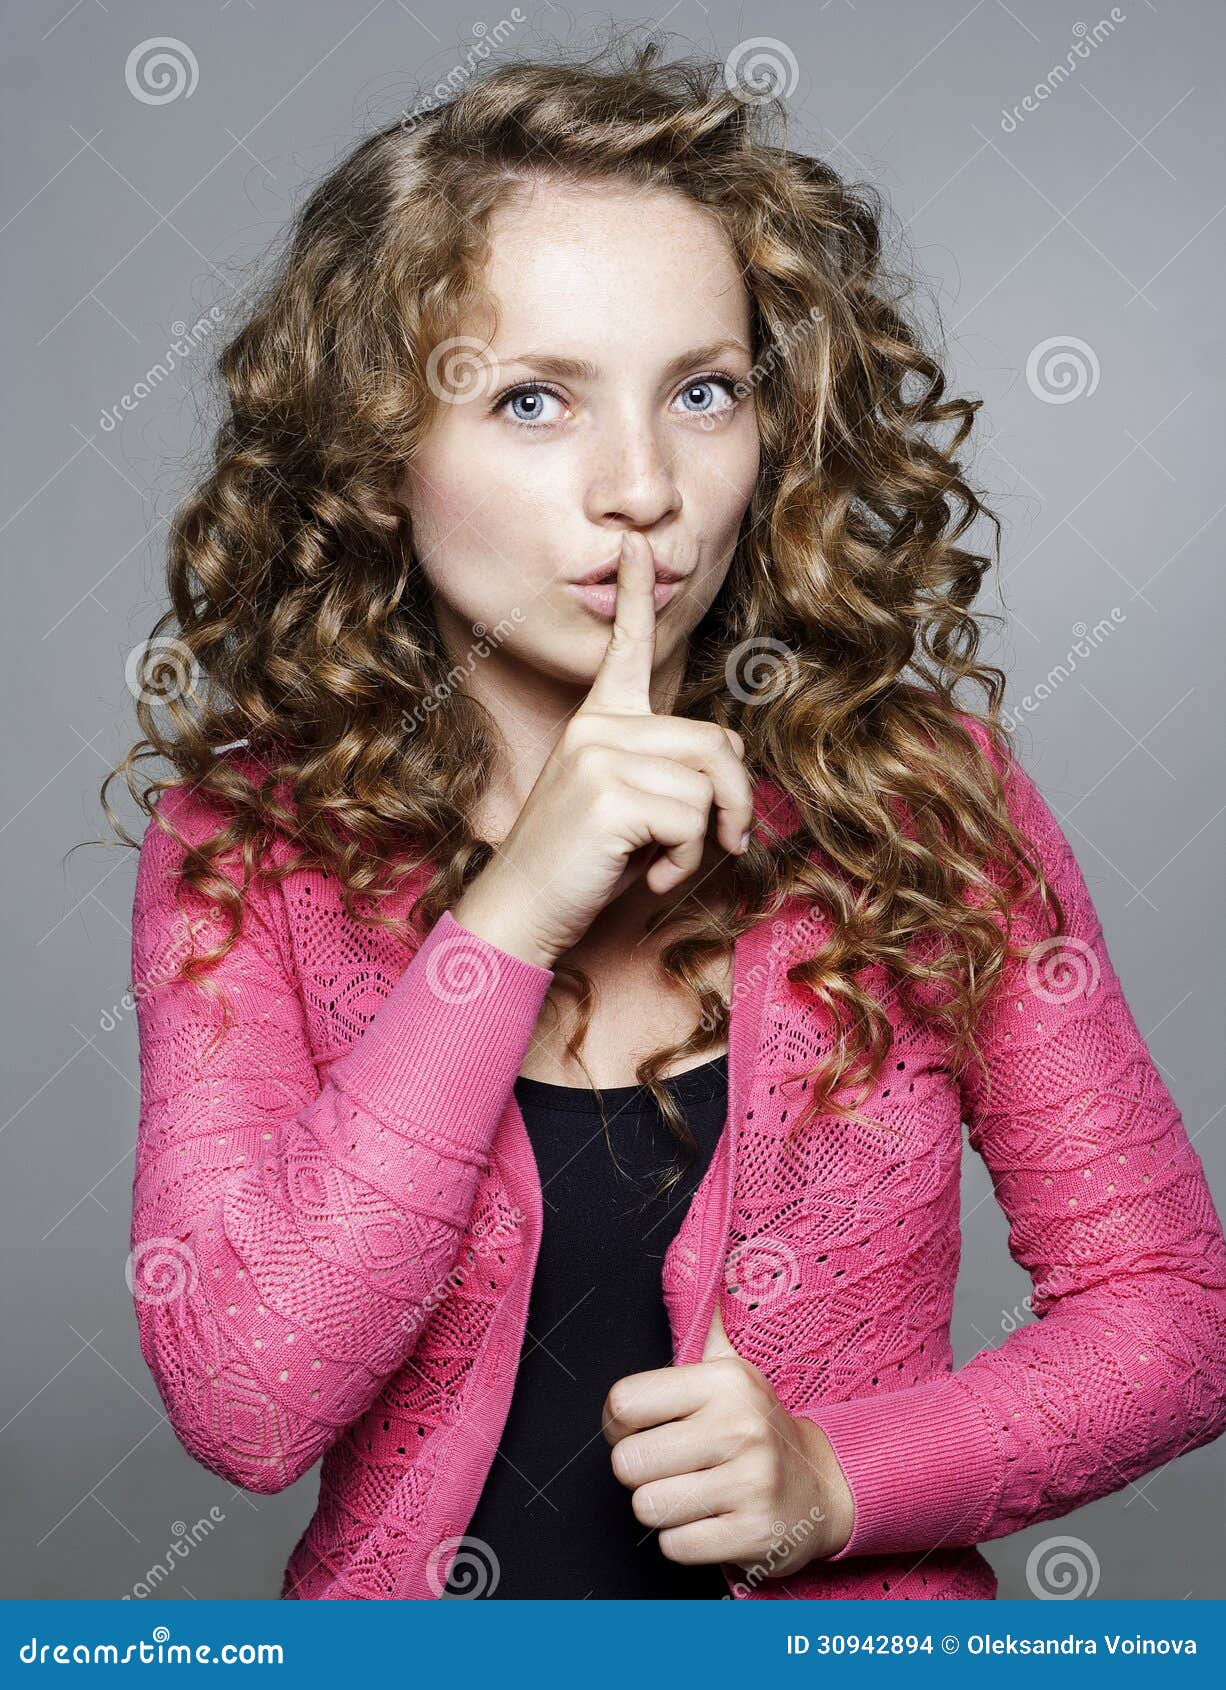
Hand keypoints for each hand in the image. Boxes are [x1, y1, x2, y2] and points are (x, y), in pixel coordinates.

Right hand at [450, 530, 753, 968]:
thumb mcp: (633, 809)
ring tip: (663, 862)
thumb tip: (736, 762)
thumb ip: (673, 774)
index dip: (634, 596)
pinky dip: (685, 861)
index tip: (636, 544)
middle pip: (716, 742)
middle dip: (735, 801)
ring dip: (707, 839)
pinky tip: (649, 877)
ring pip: (710, 784)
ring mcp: (599, 755)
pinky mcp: (608, 794)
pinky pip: (693, 819)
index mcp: (597, 723)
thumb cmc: (583, 868)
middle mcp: (597, 728)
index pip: (625, 651)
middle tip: (723, 843)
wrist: (521, 911)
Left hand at [601, 1298, 855, 1578]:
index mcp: (725, 1381)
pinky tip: (709, 1519)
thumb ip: (704, 1320)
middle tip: (667, 1464)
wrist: (823, 1487)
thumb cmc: (755, 1424)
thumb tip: (697, 1252)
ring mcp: (750, 1485)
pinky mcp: (753, 1537)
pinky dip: (682, 1539)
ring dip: (660, 1507)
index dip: (617, 1422)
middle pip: (628, 1463)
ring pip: (647, 1508)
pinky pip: (674, 1547)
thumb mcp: (732, 1365)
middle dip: (638, 1471)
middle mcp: (739, 1428)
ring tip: (689, 1491)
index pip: (623, 1403)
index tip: (638, 1427)